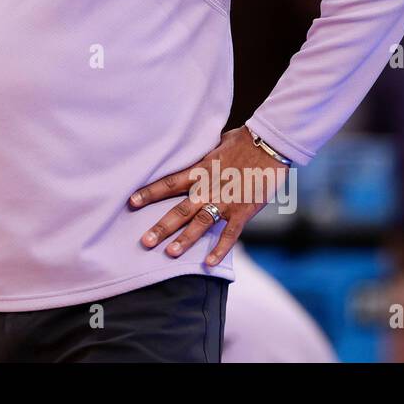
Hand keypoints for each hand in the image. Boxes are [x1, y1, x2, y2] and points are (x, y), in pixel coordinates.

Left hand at [128, 125, 288, 265]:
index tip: (131, 202)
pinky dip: (219, 249)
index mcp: (200, 169)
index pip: (169, 183)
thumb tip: (196, 154)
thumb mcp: (217, 144)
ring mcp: (226, 201)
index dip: (149, 193)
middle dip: (162, 226)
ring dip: (185, 239)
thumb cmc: (245, 140)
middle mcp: (209, 187)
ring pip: (201, 223)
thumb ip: (204, 156)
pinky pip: (230, 234)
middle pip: (180, 209)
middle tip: (145, 242)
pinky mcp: (244, 211)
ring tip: (170, 253)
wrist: (271, 144)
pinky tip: (208, 263)